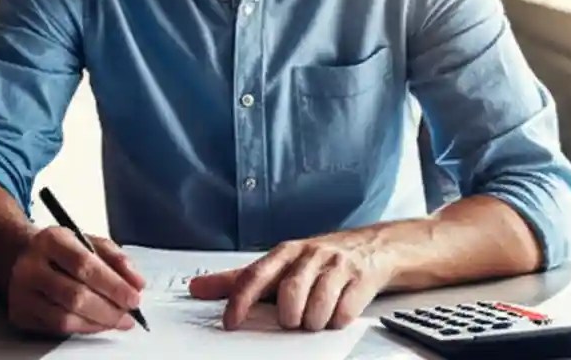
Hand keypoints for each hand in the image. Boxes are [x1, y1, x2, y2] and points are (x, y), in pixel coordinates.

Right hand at [7, 227, 146, 335]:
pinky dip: (83, 328)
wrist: (23, 257)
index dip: (112, 285)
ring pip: (65, 317)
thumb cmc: (62, 251)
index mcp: (51, 240)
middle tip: (128, 314)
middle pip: (74, 295)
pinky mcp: (20, 313)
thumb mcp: (90, 242)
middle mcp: (31, 266)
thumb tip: (137, 284)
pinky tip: (97, 323)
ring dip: (98, 323)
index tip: (134, 297)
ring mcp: (22, 292)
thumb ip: (117, 259)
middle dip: (108, 309)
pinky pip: (57, 328)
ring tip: (117, 320)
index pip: (84, 265)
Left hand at [188, 234, 389, 330]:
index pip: (255, 275)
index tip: (230, 322)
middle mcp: (309, 255)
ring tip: (314, 318)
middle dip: (288, 317)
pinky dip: (336, 320)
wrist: (373, 247)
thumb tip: (197, 288)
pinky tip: (336, 313)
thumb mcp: (279, 265)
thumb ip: (239, 280)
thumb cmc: (318, 260)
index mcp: (285, 253)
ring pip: (317, 307)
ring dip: (313, 322)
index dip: (240, 301)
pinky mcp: (361, 279)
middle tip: (292, 320)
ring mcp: (337, 266)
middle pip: (289, 294)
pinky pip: (344, 313)